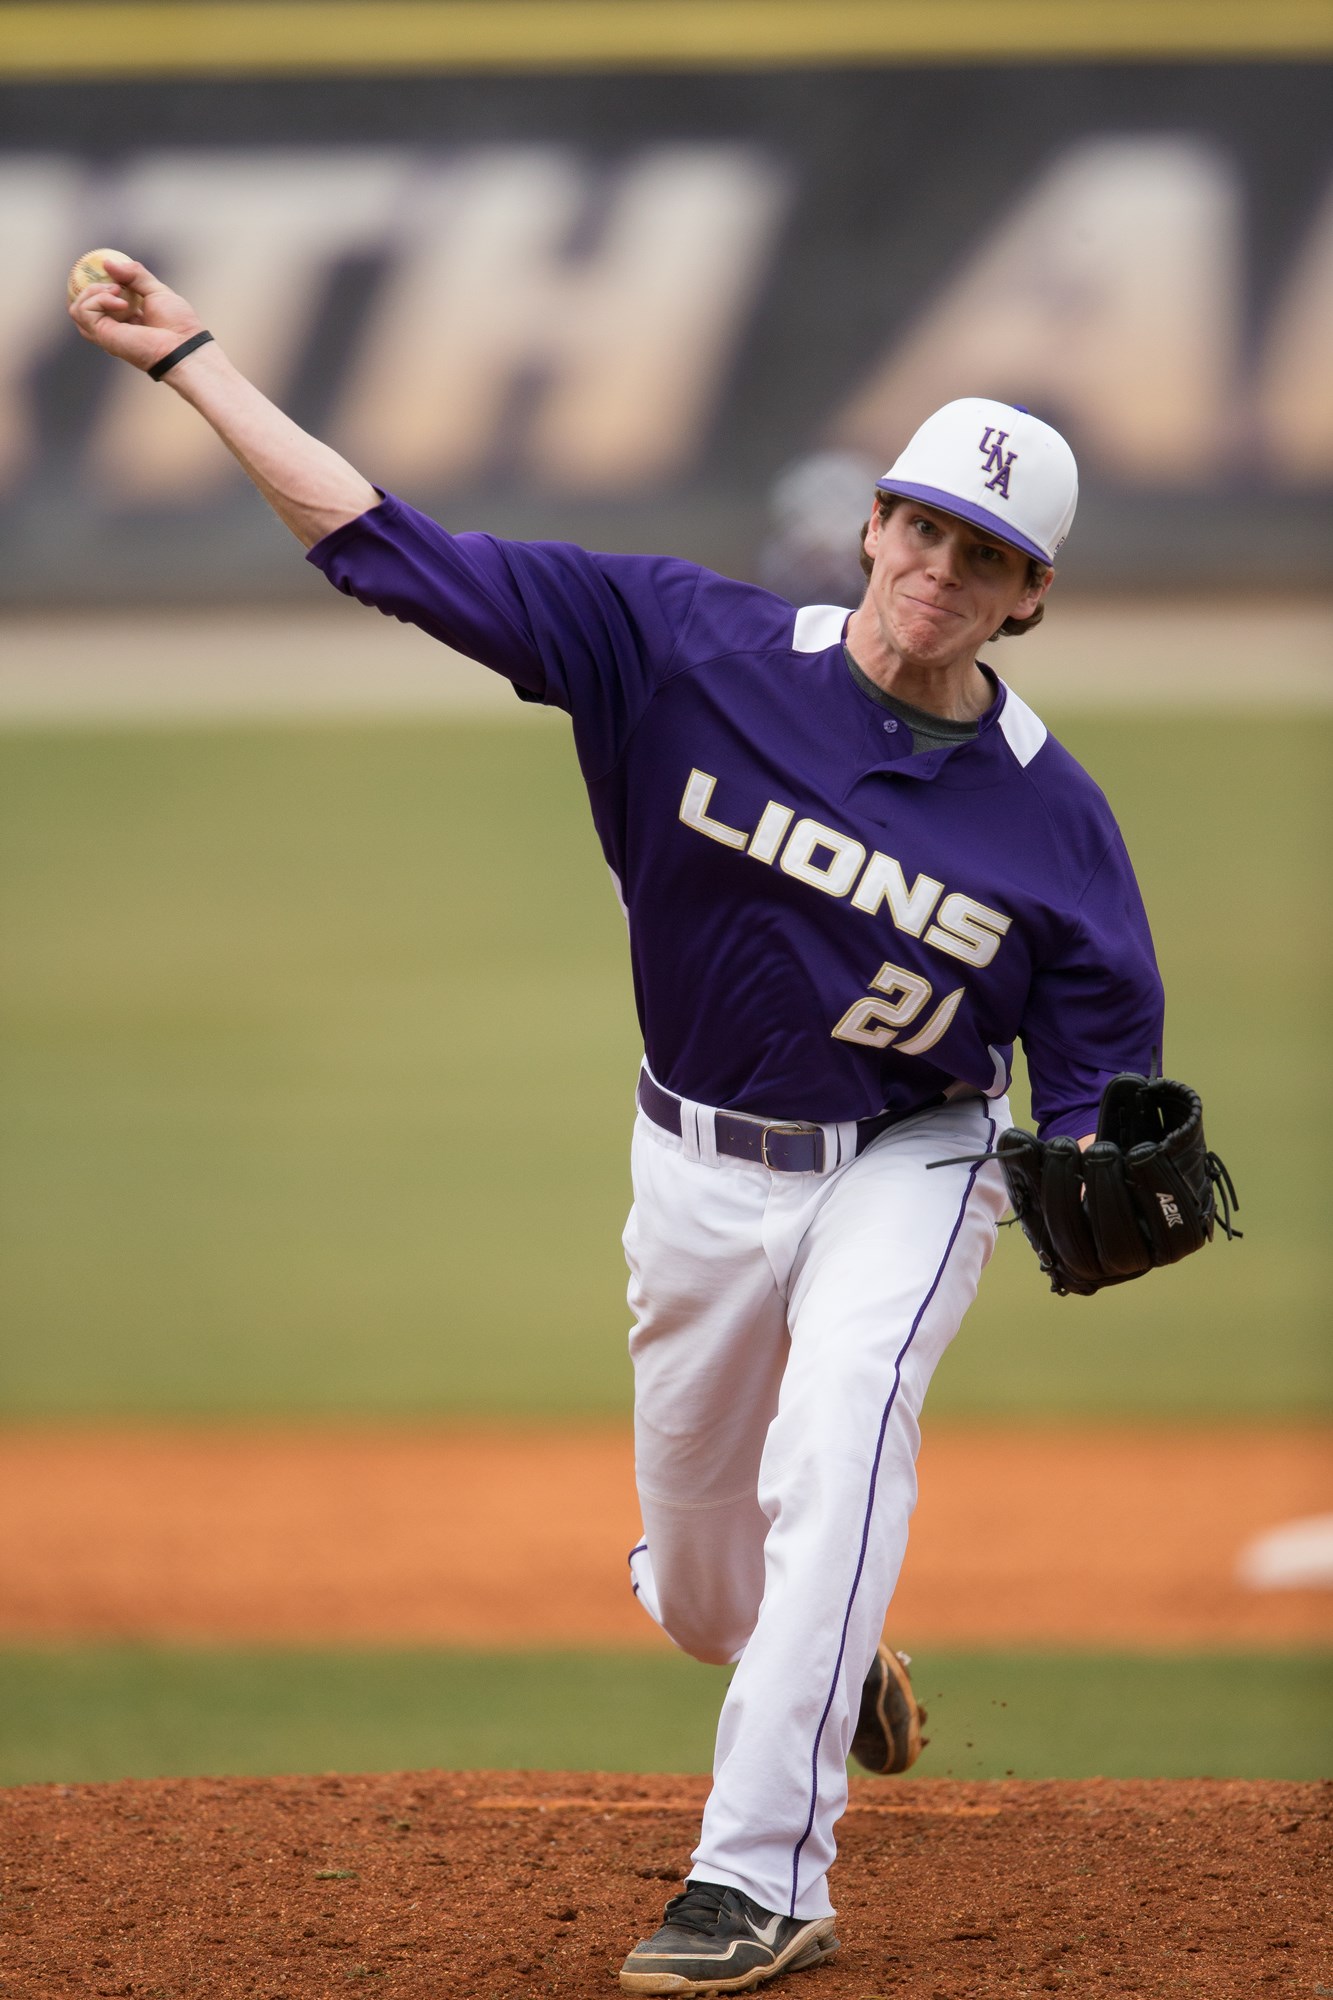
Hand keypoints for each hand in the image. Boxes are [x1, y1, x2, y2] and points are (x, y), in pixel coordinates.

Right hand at [67, 253, 204, 373]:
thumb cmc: (178, 325)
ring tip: (118, 291)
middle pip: (82, 304)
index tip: (108, 268)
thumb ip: (135, 275)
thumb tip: (108, 263)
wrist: (184, 346)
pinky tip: (120, 302)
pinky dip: (98, 300)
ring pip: (77, 308)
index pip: (99, 300)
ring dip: (92, 291)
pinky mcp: (102, 336)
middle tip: (115, 283)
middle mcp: (113, 328)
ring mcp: (106, 334)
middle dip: (91, 286)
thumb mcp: (156, 290)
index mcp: (126, 319)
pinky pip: (83, 311)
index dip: (97, 282)